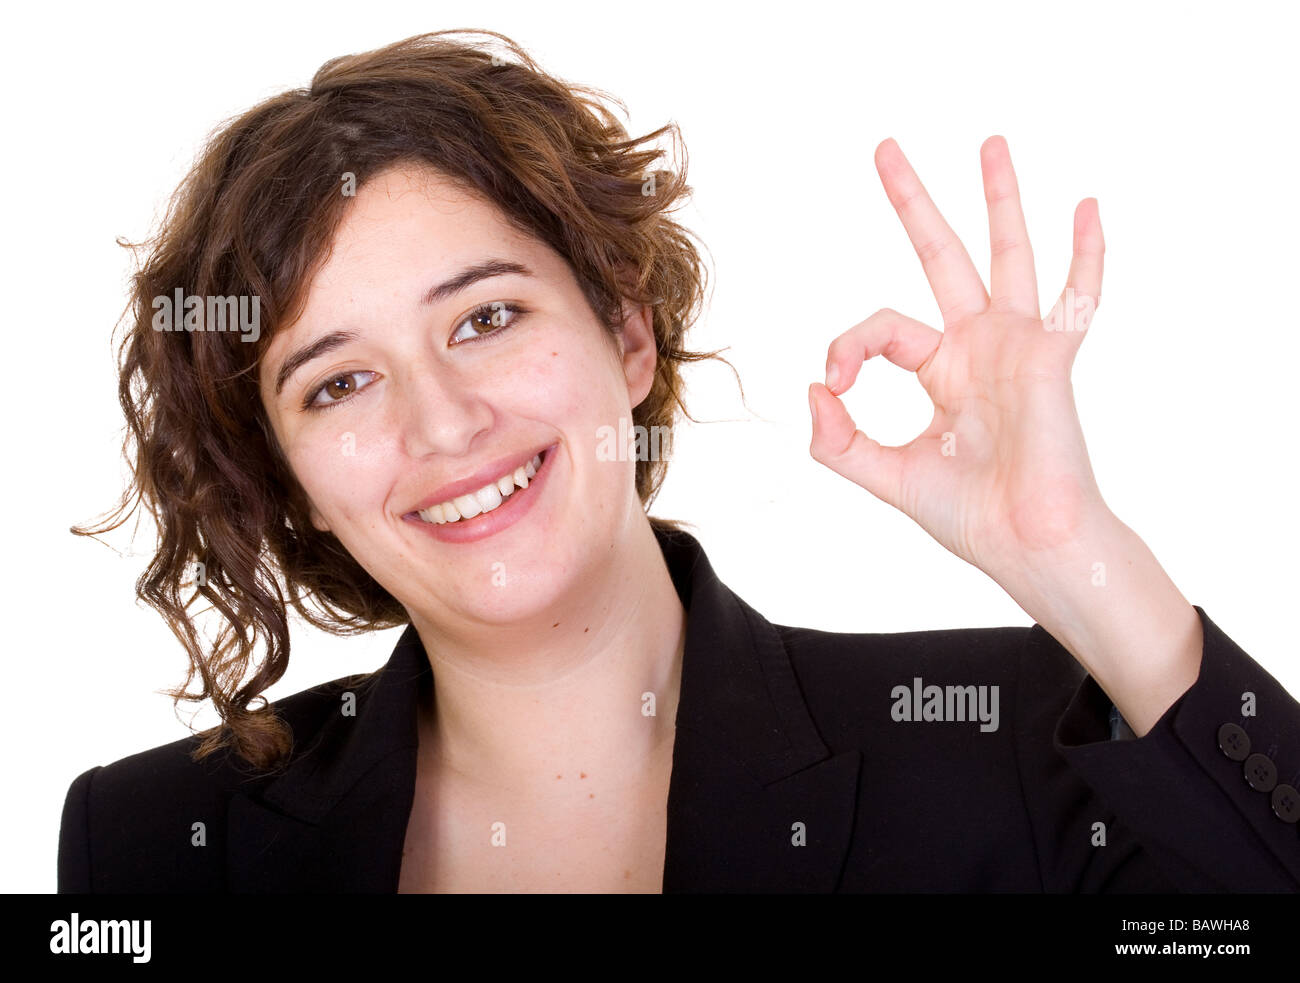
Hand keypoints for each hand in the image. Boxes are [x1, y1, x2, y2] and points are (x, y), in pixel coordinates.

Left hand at [809, 136, 1110, 581]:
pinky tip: (1086, 206)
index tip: (836, 385)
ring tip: (989, 142)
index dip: (848, 346)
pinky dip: (1085, 255)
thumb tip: (813, 388)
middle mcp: (978, 347)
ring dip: (997, 198)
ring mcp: (1016, 346)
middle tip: (885, 149)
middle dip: (913, 205)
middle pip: (942, 257)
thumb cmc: (969, 515)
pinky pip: (1074, 297)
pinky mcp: (1049, 359)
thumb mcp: (883, 474)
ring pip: (1006, 256)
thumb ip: (836, 439)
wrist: (1024, 546)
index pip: (880, 328)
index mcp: (941, 370)